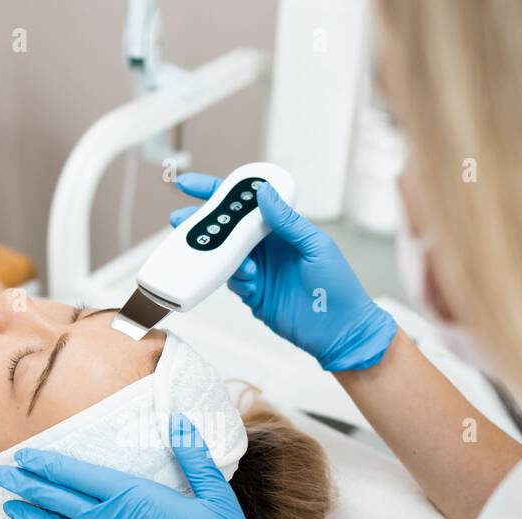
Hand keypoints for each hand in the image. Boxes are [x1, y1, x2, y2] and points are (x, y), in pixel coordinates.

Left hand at [0, 415, 266, 518]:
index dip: (50, 465)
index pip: (82, 477)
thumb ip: (194, 457)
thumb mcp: (216, 495)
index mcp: (137, 499)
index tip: (23, 456)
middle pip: (63, 503)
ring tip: (10, 507)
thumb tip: (178, 421)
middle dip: (30, 487)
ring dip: (35, 518)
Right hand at [172, 171, 396, 371]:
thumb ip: (288, 221)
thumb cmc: (338, 287)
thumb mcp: (316, 246)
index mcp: (282, 228)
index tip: (191, 185)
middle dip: (202, 222)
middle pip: (227, 228)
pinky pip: (232, 281)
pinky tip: (247, 278)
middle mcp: (267, 247)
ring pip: (225, 255)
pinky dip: (233, 277)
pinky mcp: (253, 294)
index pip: (247, 203)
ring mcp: (259, 271)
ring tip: (215, 252)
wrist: (340, 331)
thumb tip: (263, 194)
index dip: (219, 192)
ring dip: (218, 253)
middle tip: (181, 219)